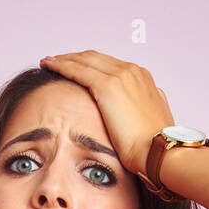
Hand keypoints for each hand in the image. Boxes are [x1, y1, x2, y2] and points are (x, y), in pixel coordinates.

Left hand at [40, 50, 175, 176]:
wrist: (159, 151)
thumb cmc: (154, 146)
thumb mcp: (153, 121)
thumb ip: (145, 109)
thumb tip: (139, 110)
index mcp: (142, 79)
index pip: (110, 65)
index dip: (90, 64)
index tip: (76, 68)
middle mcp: (132, 72)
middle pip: (95, 57)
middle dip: (75, 57)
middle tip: (57, 60)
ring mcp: (120, 76)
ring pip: (85, 60)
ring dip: (65, 59)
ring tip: (48, 61)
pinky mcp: (107, 86)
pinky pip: (78, 70)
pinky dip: (62, 65)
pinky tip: (49, 65)